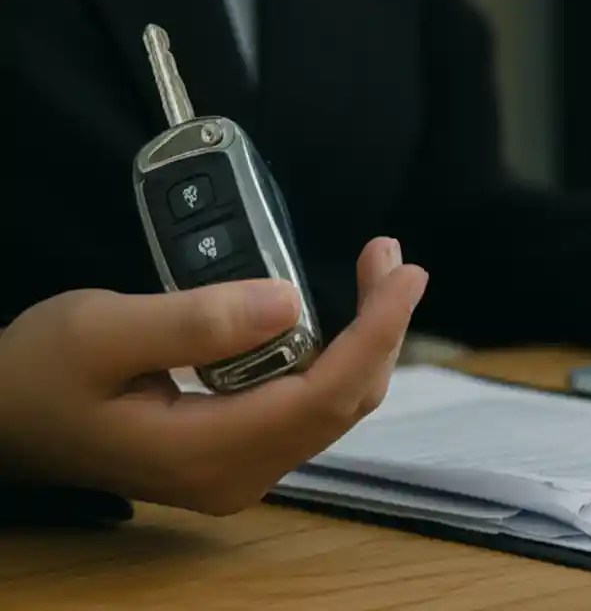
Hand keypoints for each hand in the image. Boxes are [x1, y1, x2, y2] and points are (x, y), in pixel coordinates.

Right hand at [0, 237, 426, 515]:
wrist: (2, 422)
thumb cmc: (36, 376)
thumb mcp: (101, 332)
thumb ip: (197, 320)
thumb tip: (290, 301)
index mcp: (206, 452)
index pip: (325, 395)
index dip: (377, 333)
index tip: (406, 275)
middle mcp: (235, 474)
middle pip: (342, 403)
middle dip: (380, 328)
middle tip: (390, 259)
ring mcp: (236, 470)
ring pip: (331, 407)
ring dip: (362, 341)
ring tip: (375, 275)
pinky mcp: (233, 453)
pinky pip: (304, 407)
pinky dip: (331, 356)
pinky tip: (336, 316)